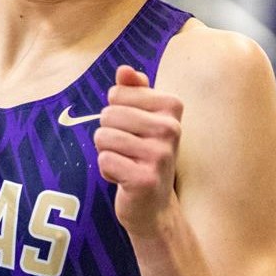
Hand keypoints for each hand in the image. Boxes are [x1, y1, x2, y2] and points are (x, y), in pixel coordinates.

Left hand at [95, 65, 182, 238]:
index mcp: (171, 107)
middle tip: (127, 151)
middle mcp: (171, 128)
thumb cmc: (144, 155)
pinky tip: (124, 179)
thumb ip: (133, 91)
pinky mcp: (144, 178)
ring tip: (126, 164)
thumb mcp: (142, 119)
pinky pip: (104, 160)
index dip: (116, 114)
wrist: (154, 205)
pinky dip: (107, 171)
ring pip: (103, 137)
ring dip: (107, 153)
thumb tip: (124, 69)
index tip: (133, 131)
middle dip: (108, 134)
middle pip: (108, 114)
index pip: (117, 94)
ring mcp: (160, 154)